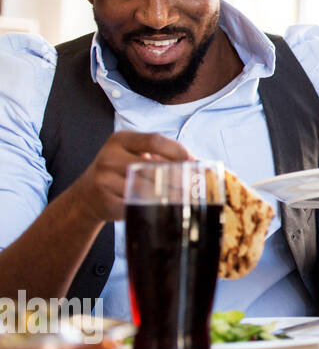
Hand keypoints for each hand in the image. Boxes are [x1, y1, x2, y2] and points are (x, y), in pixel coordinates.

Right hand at [70, 131, 193, 222]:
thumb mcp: (135, 154)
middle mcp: (109, 156)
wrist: (86, 196)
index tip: (195, 162)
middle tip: (196, 184)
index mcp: (120, 139)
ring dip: (170, 194)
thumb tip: (200, 163)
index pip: (155, 140)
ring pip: (146, 187)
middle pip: (152, 165)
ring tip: (187, 198)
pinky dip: (153, 207)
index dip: (178, 151)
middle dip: (178, 176)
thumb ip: (162, 155)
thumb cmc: (120, 171)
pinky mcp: (105, 201)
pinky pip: (135, 205)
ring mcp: (104, 180)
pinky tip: (166, 209)